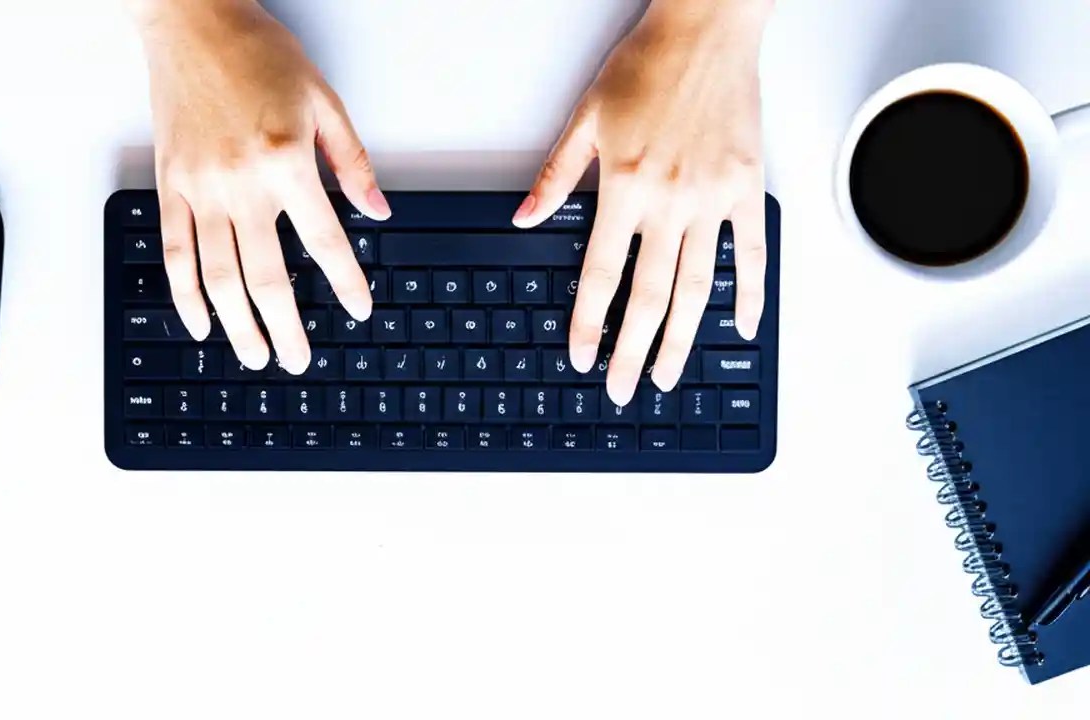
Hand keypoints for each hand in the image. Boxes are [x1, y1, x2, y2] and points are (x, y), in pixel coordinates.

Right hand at [132, 0, 389, 373]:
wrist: (192, 21)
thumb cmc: (257, 53)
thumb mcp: (323, 100)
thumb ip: (351, 163)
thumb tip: (378, 211)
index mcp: (287, 162)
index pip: (324, 243)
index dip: (346, 283)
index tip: (359, 310)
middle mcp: (241, 184)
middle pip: (266, 277)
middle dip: (285, 328)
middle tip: (298, 360)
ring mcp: (199, 189)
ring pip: (217, 277)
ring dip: (237, 326)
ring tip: (255, 355)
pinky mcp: (169, 186)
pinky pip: (173, 253)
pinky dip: (185, 295)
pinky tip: (200, 323)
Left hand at [513, 0, 771, 405]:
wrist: (707, 28)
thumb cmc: (646, 66)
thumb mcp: (584, 118)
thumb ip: (555, 177)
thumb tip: (525, 220)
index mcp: (623, 187)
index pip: (599, 275)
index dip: (587, 322)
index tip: (581, 356)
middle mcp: (669, 201)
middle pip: (649, 297)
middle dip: (631, 351)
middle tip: (621, 389)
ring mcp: (713, 199)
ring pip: (697, 288)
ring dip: (682, 340)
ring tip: (667, 376)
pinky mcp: (746, 188)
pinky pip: (751, 253)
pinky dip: (749, 294)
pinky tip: (742, 327)